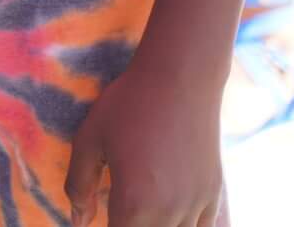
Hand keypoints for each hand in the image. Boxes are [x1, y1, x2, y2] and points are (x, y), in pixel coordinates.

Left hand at [66, 52, 226, 225]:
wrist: (180, 80)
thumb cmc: (128, 106)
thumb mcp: (89, 140)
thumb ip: (78, 186)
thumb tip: (78, 221)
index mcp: (133, 202)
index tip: (101, 216)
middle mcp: (170, 212)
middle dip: (128, 225)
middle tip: (118, 207)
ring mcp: (196, 206)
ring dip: (155, 226)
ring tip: (141, 207)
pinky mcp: (214, 196)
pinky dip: (185, 226)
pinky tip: (169, 213)